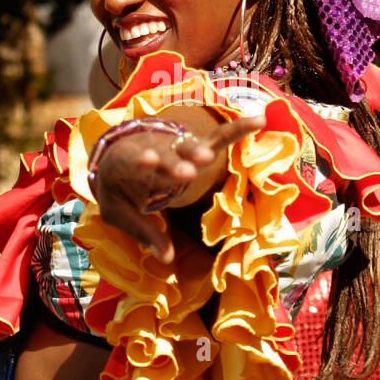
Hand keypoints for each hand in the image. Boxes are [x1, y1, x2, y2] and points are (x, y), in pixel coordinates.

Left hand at [92, 114, 264, 262]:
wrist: (121, 159)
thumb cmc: (119, 189)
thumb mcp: (120, 214)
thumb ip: (144, 233)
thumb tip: (167, 258)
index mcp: (129, 162)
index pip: (135, 160)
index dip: (142, 160)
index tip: (148, 160)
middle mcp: (155, 149)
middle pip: (166, 154)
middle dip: (175, 162)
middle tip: (187, 172)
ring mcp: (176, 147)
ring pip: (189, 146)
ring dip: (198, 151)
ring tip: (208, 158)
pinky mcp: (196, 148)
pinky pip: (219, 137)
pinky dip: (239, 129)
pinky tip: (260, 120)